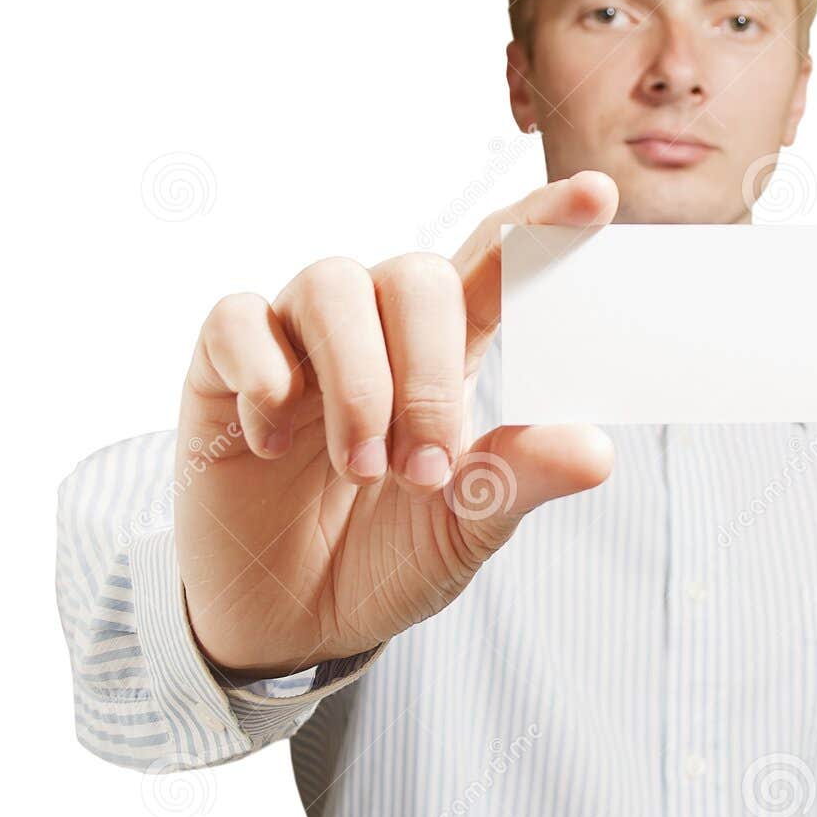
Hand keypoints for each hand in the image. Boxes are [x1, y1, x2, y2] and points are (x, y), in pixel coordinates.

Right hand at [173, 171, 618, 676]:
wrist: (286, 621)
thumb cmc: (384, 558)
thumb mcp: (462, 532)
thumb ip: (518, 482)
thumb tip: (597, 450)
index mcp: (446, 354)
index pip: (496, 264)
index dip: (540, 224)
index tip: (597, 195)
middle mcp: (374, 328)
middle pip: (415, 276)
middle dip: (427, 374)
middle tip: (421, 471)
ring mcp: (295, 339)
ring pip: (332, 284)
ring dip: (357, 382)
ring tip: (358, 468)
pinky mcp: (220, 364)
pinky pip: (237, 319)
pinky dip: (264, 375)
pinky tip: (273, 441)